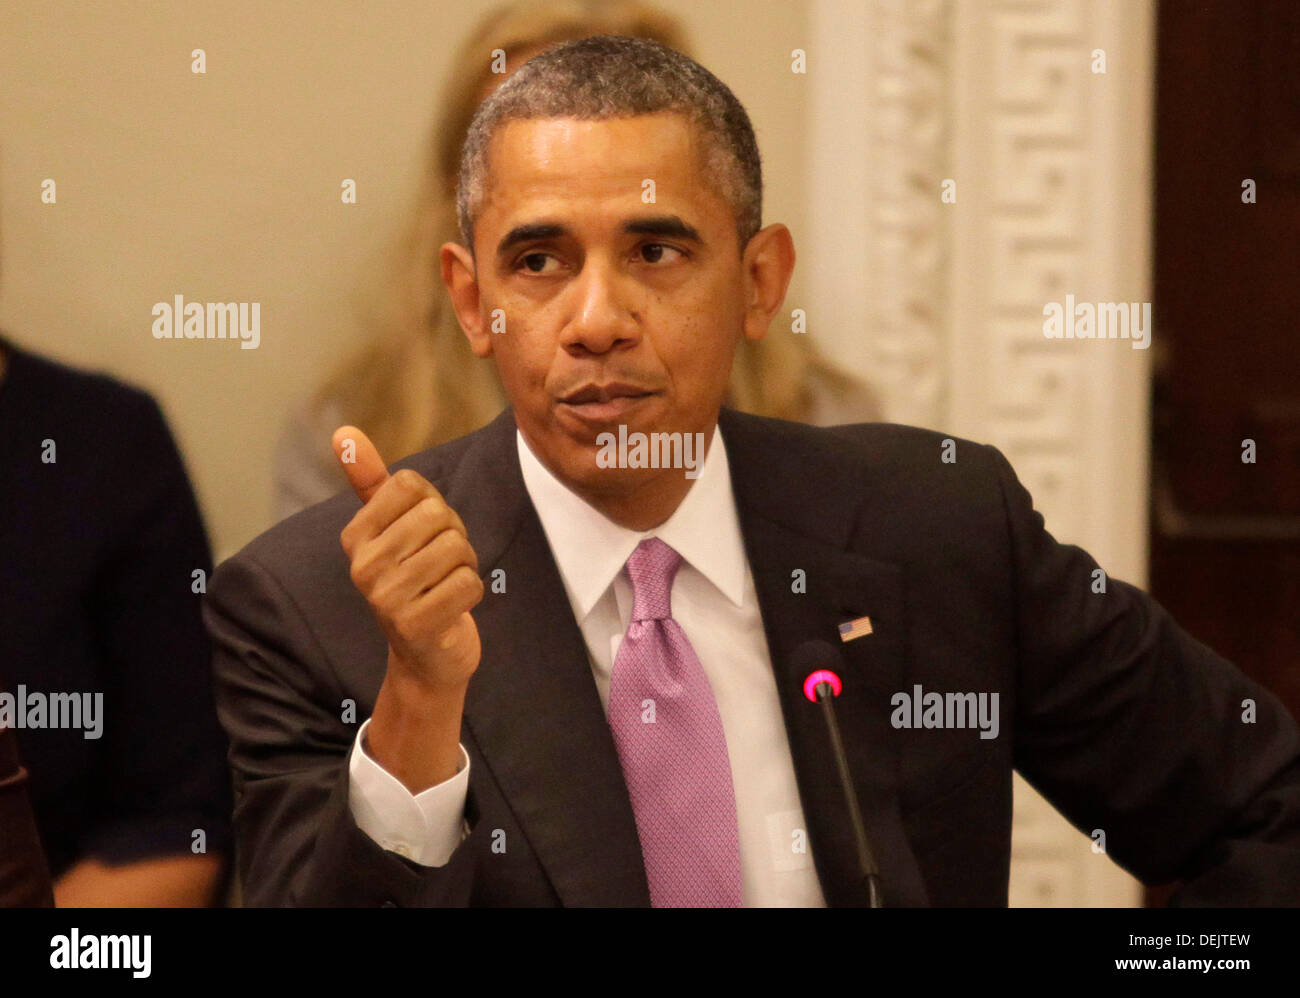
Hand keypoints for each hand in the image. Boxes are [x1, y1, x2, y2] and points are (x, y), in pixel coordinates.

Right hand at [333, 426, 482, 691]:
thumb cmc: (415, 579)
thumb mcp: (391, 527)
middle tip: (440, 564)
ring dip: (465, 566)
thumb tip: (343, 431)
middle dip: (455, 537)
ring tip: (444, 584)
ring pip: (457, 549)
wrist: (425, 655)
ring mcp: (385, 599)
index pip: (411, 485)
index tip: (423, 534)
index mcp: (355, 537)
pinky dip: (472, 593)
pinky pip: (469, 584)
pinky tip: (452, 607)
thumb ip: (371, 480)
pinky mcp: (414, 626)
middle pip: (438, 516)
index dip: (433, 504)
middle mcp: (362, 566)